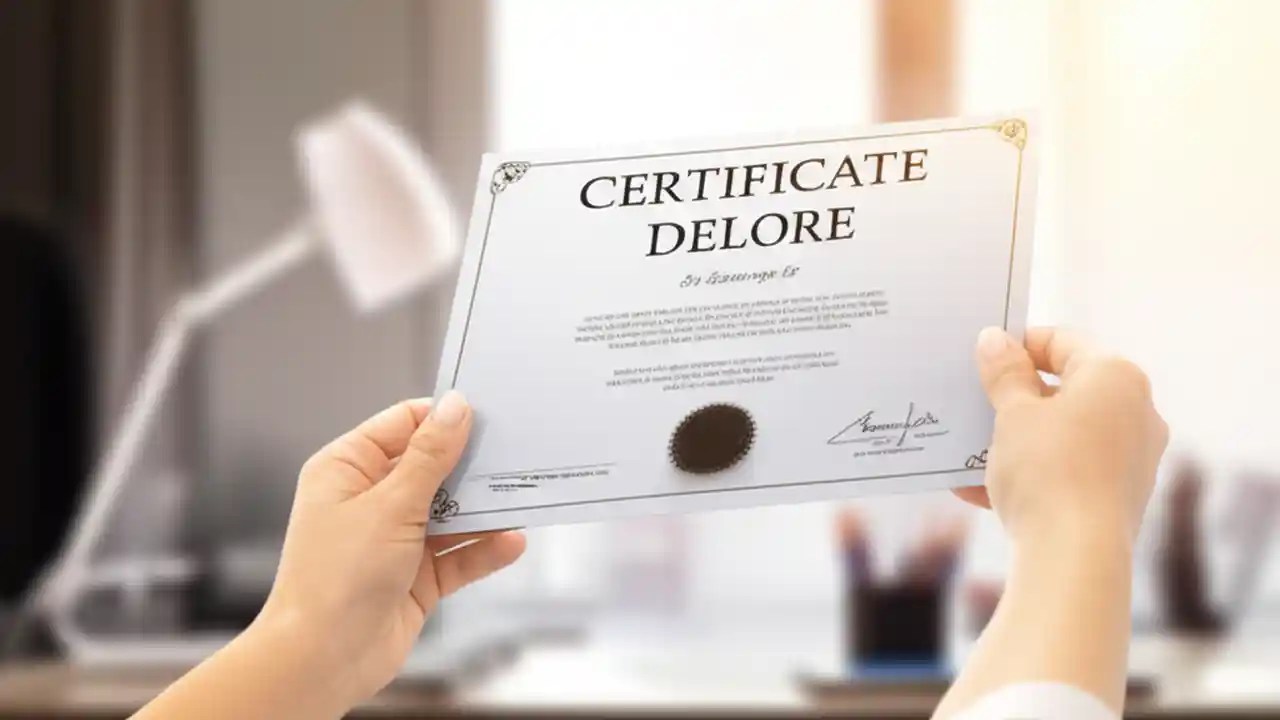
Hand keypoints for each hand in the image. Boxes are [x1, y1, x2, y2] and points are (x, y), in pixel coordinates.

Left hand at [255, 391, 524, 707]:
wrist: (322, 660)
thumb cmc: (335, 580)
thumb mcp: (389, 506)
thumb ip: (429, 457)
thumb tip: (455, 408)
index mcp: (347, 469)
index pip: (402, 425)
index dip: (443, 417)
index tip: (487, 413)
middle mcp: (370, 500)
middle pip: (432, 468)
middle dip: (471, 465)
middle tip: (514, 452)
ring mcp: (394, 539)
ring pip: (450, 512)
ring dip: (484, 509)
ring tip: (521, 496)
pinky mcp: (416, 576)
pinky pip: (459, 554)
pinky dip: (484, 549)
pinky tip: (512, 542)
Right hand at [954, 327, 1167, 546]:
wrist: (1073, 558)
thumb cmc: (1047, 470)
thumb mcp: (1013, 413)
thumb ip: (1004, 373)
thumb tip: (995, 340)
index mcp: (1116, 377)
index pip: (1062, 342)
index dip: (1017, 345)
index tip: (981, 358)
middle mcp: (1136, 413)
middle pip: (1065, 390)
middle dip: (1015, 398)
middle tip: (974, 401)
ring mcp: (1132, 459)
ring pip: (1064, 434)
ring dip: (1016, 438)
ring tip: (970, 448)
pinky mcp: (1118, 498)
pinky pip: (1067, 472)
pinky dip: (1029, 473)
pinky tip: (979, 489)